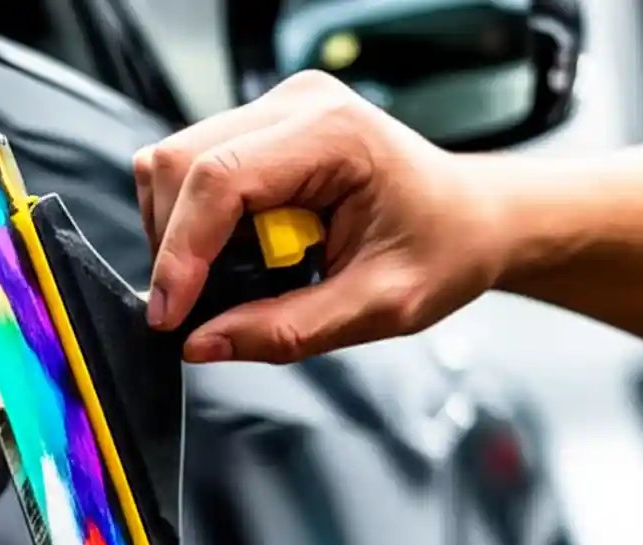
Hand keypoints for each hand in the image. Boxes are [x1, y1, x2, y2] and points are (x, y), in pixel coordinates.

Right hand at [134, 70, 507, 362]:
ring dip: (180, 234)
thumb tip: (200, 343)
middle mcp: (295, 104)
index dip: (181, 251)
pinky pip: (190, 172)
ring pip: (172, 167)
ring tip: (237, 275)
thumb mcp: (379, 307)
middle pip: (180, 163)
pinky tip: (239, 252)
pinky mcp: (258, 129)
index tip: (170, 316)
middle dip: (173, 245)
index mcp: (333, 132)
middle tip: (199, 307)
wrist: (472, 217)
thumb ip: (288, 329)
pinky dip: (193, 223)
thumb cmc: (443, 249)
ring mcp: (272, 109)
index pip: (220, 178)